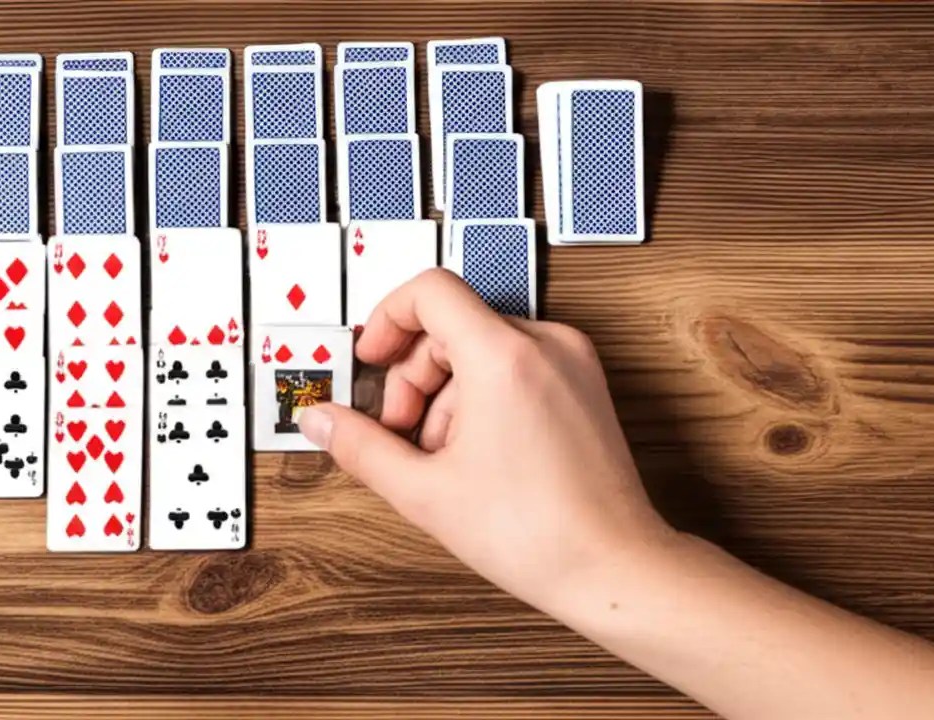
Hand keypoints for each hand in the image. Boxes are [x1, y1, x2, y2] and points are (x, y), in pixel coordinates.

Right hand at [299, 269, 675, 609]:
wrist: (614, 567)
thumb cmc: (536, 534)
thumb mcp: (423, 491)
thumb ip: (360, 446)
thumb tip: (319, 419)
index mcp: (505, 356)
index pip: (430, 290)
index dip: (386, 319)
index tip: (370, 358)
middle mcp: (546, 344)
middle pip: (451, 324)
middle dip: (413, 376)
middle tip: (401, 432)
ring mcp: (571, 362)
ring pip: (481, 347)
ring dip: (446, 393)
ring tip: (443, 457)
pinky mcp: (583, 384)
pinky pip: (515, 366)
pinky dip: (483, 397)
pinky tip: (477, 454)